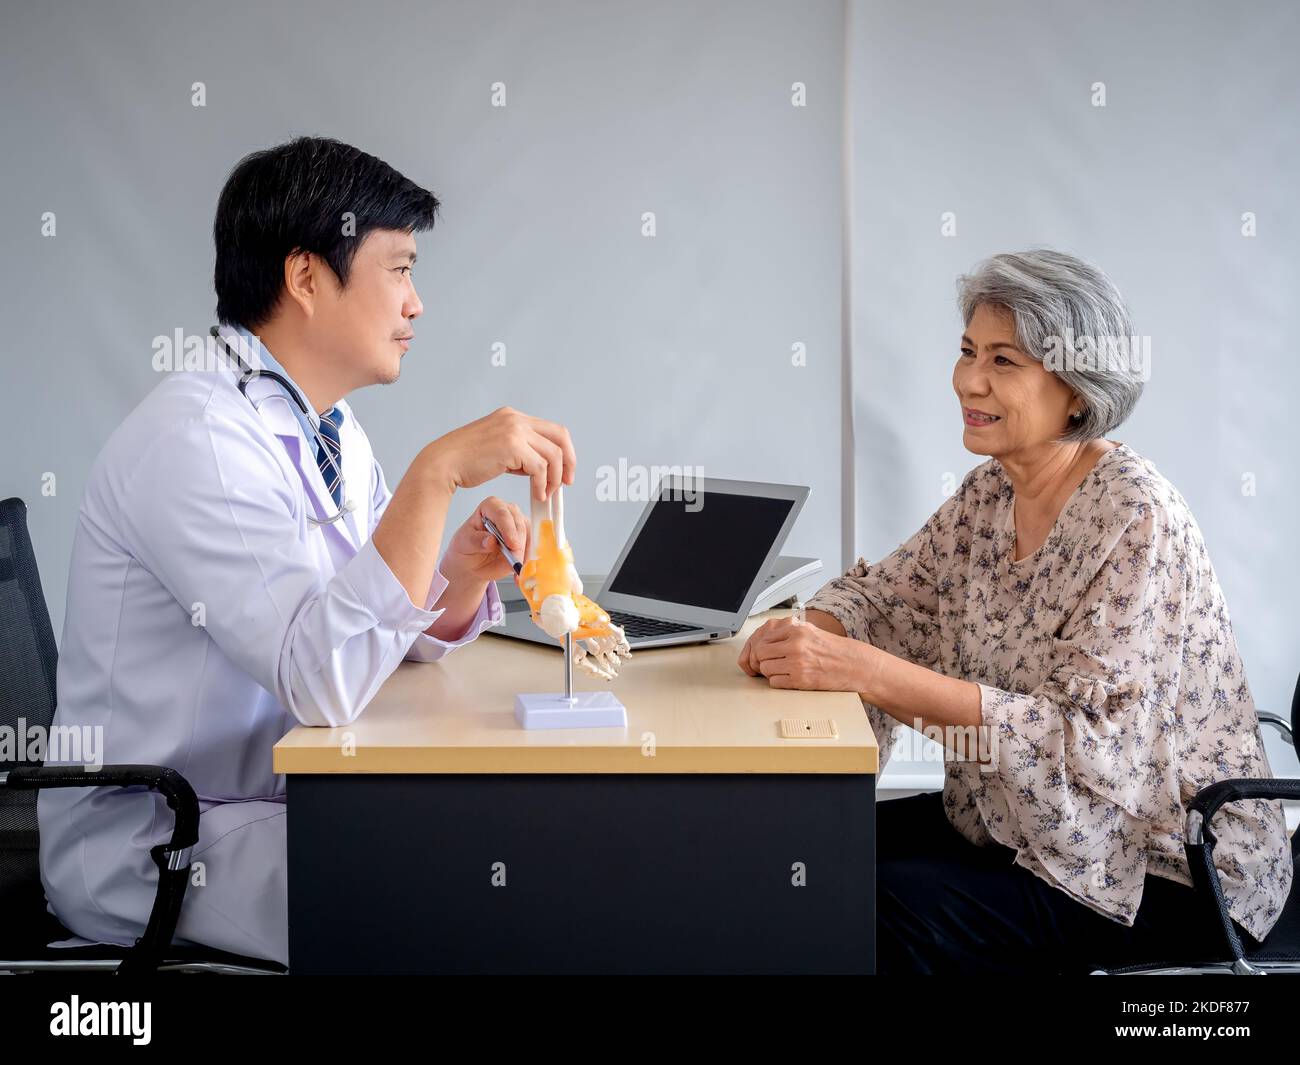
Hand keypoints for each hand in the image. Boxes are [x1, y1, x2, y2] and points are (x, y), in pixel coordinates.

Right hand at [424, 406, 575, 501]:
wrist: (443, 463)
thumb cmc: (465, 461)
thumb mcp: (497, 449)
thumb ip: (519, 452)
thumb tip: (540, 466)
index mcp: (512, 417)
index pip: (552, 429)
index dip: (564, 451)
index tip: (565, 470)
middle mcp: (515, 419)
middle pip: (560, 436)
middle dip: (568, 461)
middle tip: (566, 482)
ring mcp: (514, 430)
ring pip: (552, 454)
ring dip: (554, 478)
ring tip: (545, 493)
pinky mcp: (511, 446)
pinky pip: (539, 467)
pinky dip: (542, 484)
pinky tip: (537, 494)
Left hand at [439, 496, 529, 585]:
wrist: (474, 561)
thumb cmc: (467, 547)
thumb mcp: (464, 545)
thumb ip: (476, 542)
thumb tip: (490, 541)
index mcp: (490, 506)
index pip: (502, 513)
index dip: (508, 529)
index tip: (512, 545)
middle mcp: (508, 511)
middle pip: (519, 525)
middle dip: (518, 546)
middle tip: (514, 562)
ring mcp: (519, 523)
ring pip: (528, 537)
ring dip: (524, 555)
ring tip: (515, 570)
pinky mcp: (527, 537)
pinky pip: (531, 549)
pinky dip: (526, 562)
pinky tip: (518, 572)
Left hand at [738, 616, 875, 691]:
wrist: (854, 665)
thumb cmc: (834, 649)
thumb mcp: (811, 631)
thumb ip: (789, 631)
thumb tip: (767, 636)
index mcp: (796, 631)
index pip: (764, 638)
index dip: (763, 648)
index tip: (767, 653)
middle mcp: (795, 645)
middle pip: (761, 654)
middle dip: (764, 660)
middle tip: (771, 663)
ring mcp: (797, 663)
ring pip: (766, 669)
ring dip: (771, 672)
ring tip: (782, 671)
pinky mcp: (800, 680)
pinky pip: (775, 682)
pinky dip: (779, 682)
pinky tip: (788, 678)